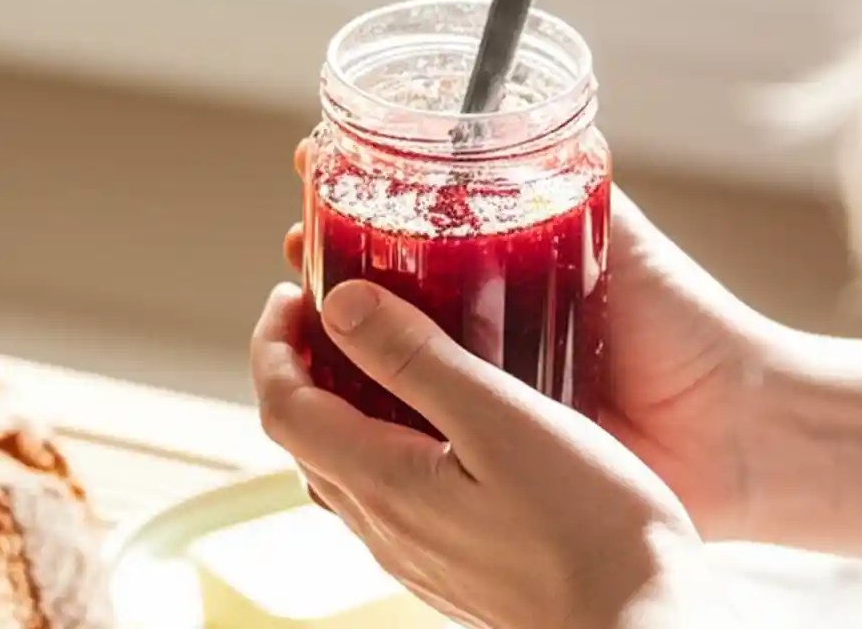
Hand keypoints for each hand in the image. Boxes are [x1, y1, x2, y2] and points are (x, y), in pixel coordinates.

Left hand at [250, 281, 714, 628]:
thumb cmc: (589, 526)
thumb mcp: (502, 419)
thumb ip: (417, 361)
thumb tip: (340, 305)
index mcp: (383, 483)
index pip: (282, 406)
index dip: (272, 343)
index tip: (290, 291)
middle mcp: (384, 528)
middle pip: (301, 438)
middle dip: (297, 366)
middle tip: (326, 310)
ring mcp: (414, 556)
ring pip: (339, 470)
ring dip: (333, 406)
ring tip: (371, 359)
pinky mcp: (449, 569)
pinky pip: (382, 498)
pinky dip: (374, 444)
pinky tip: (426, 430)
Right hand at [281, 141, 775, 543]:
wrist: (737, 433)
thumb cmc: (689, 330)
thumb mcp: (619, 238)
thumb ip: (579, 183)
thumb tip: (522, 114)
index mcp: (499, 285)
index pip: (406, 240)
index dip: (354, 209)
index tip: (316, 173)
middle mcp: (477, 343)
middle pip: (374, 305)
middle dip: (323, 272)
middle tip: (298, 249)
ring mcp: (475, 404)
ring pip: (375, 369)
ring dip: (325, 342)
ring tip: (296, 314)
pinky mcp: (483, 458)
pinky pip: (405, 441)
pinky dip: (357, 421)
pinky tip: (327, 401)